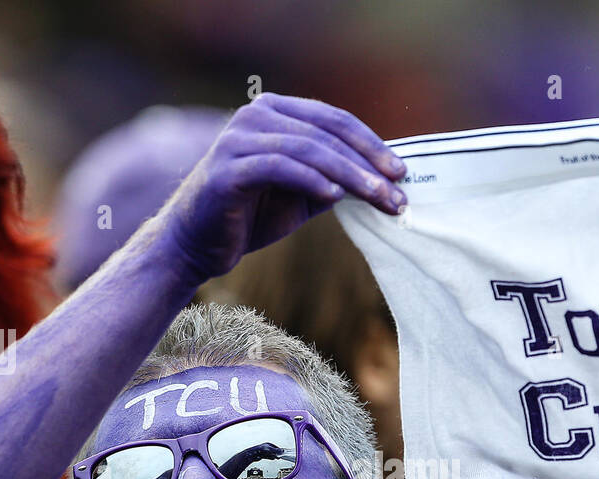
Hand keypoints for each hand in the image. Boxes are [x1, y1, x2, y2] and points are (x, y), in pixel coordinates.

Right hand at [164, 93, 406, 286]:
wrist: (196, 244)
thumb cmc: (250, 217)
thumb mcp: (302, 195)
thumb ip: (334, 178)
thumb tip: (383, 180)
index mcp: (274, 113)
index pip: (334, 120)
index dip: (372, 144)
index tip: (402, 173)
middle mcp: (254, 116)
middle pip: (326, 133)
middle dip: (369, 164)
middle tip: (399, 192)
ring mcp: (238, 140)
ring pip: (309, 150)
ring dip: (351, 176)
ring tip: (380, 200)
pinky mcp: (228, 169)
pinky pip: (280, 168)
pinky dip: (312, 180)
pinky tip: (337, 196)